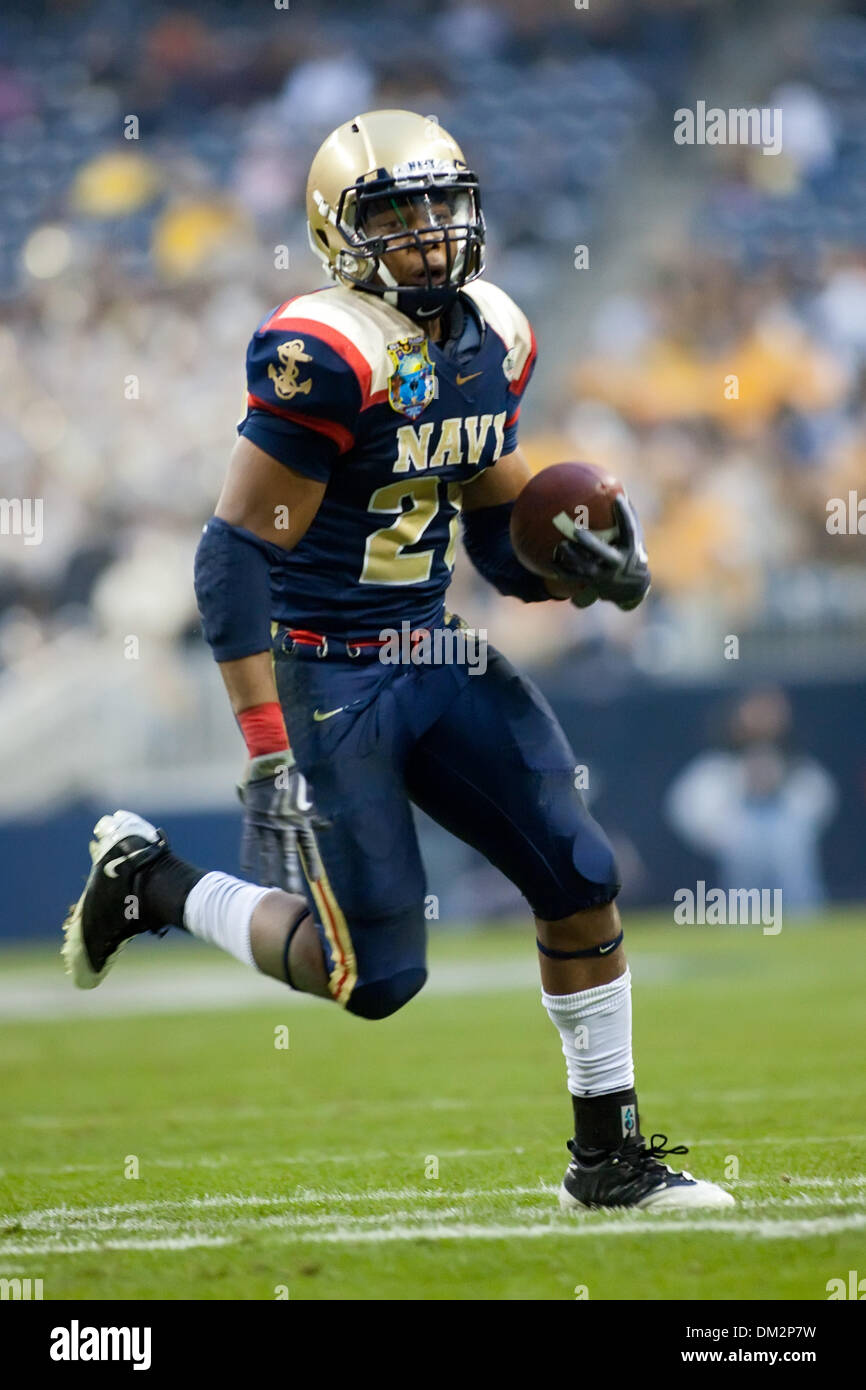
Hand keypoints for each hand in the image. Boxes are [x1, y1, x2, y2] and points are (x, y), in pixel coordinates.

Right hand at [238, 750, 328, 892]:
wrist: (270, 764)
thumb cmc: (290, 780)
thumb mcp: (305, 797)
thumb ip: (313, 815)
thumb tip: (328, 825)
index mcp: (300, 819)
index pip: (308, 846)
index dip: (312, 862)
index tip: (316, 880)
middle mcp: (285, 825)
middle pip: (289, 855)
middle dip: (290, 875)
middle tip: (292, 894)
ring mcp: (268, 823)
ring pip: (268, 852)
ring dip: (269, 871)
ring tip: (268, 888)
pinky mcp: (252, 819)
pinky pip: (249, 840)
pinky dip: (248, 853)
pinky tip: (247, 868)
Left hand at [552, 494, 650, 610]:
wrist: (630, 588)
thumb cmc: (630, 553)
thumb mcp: (634, 538)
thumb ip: (628, 517)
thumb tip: (617, 489)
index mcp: (630, 548)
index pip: (629, 530)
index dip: (625, 515)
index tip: (617, 499)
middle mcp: (617, 562)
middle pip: (603, 553)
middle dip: (590, 543)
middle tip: (575, 530)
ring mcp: (603, 575)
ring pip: (586, 567)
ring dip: (572, 557)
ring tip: (561, 545)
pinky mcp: (591, 583)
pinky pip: (573, 577)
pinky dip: (561, 570)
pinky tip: (548, 561)